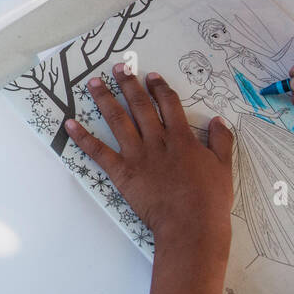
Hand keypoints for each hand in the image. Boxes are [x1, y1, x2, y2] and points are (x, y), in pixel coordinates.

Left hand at [64, 65, 234, 246]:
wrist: (190, 225)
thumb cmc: (209, 200)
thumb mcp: (223, 167)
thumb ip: (221, 141)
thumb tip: (218, 119)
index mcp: (182, 139)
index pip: (168, 105)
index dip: (159, 89)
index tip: (151, 76)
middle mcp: (157, 141)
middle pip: (140, 107)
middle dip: (129, 85)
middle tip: (118, 68)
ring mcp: (137, 155)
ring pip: (118, 121)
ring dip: (104, 100)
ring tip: (93, 83)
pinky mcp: (122, 172)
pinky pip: (98, 152)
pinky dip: (82, 137)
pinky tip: (70, 124)